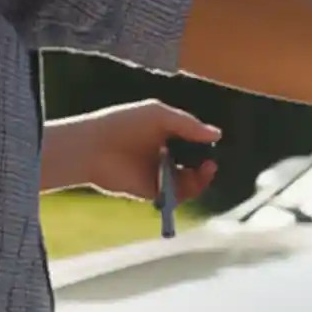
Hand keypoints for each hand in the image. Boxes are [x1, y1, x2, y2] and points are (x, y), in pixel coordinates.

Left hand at [42, 100, 220, 200]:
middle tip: (211, 163)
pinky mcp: (152, 192)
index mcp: (164, 136)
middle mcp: (163, 157)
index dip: (204, 146)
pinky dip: (188, 191)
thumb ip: (189, 124)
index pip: (193, 144)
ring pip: (189, 183)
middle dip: (206, 166)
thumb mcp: (159, 115)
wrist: (94, 148)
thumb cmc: (123, 124)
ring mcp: (158, 176)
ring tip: (206, 170)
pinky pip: (177, 196)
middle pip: (194, 166)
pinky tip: (191, 180)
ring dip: (202, 179)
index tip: (212, 144)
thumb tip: (217, 134)